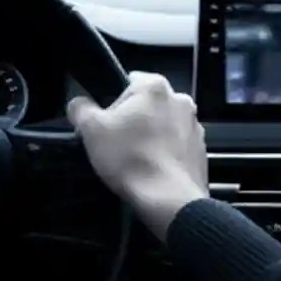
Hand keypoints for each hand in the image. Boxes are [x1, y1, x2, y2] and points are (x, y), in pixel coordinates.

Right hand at [67, 71, 207, 241]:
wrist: (168, 200)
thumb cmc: (130, 159)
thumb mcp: (91, 130)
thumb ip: (80, 109)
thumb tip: (79, 105)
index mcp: (154, 86)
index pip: (127, 80)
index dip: (111, 101)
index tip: (105, 122)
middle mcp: (180, 100)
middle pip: (147, 104)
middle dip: (133, 120)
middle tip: (117, 143)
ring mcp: (195, 126)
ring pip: (163, 125)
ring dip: (151, 136)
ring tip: (135, 160)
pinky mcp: (201, 150)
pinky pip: (177, 146)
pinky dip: (165, 154)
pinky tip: (152, 170)